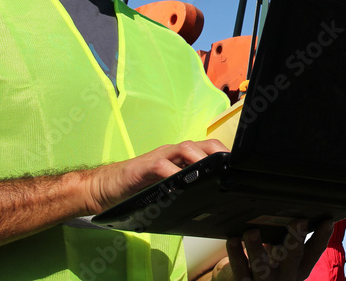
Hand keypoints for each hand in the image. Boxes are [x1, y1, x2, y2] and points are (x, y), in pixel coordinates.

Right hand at [77, 139, 228, 214]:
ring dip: (200, 158)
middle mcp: (172, 153)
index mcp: (181, 158)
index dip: (224, 156)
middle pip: (201, 145)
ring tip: (212, 170)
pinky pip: (161, 165)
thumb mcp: (168, 188)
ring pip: (185, 148)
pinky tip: (180, 183)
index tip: (239, 167)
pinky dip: (173, 173)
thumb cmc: (139, 189)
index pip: (207, 150)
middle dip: (218, 153)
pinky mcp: (143, 166)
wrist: (106, 188)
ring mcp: (159, 157)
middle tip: (231, 167)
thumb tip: (210, 200)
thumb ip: (185, 188)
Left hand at [223, 220, 334, 280]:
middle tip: (299, 221)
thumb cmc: (269, 266)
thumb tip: (300, 209)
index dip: (323, 237)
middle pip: (293, 259)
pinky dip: (236, 255)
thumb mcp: (284, 254)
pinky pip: (241, 272)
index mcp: (298, 268)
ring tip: (252, 232)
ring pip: (263, 268)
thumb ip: (291, 238)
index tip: (327, 220)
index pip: (314, 252)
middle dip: (296, 239)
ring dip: (257, 249)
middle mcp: (285, 276)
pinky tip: (233, 241)